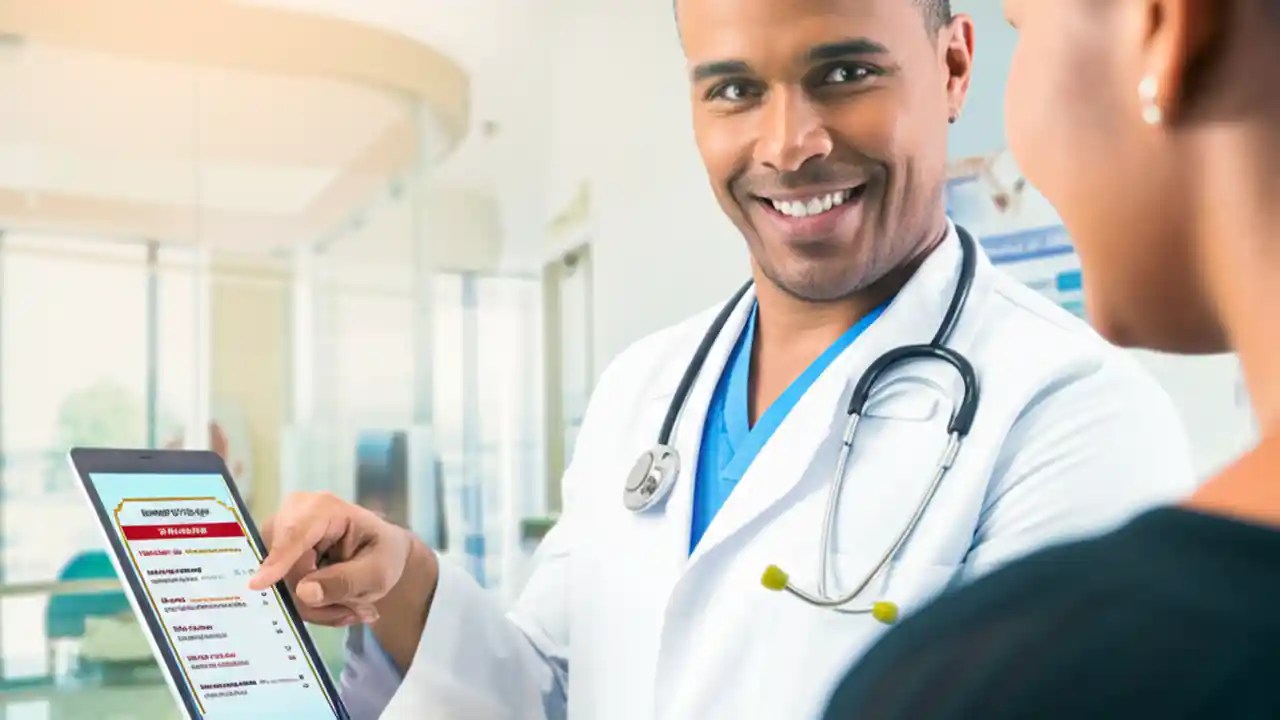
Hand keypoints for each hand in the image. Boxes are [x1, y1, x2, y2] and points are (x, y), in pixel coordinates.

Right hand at [249, 492, 419, 626]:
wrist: (379, 555)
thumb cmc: (382, 554)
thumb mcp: (378, 571)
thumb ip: (346, 581)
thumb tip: (304, 593)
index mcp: (324, 508)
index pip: (295, 532)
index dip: (278, 559)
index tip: (259, 584)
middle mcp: (294, 516)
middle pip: (282, 565)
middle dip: (312, 598)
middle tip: (351, 612)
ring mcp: (282, 537)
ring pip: (281, 584)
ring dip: (315, 606)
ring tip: (351, 608)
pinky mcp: (277, 559)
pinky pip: (283, 591)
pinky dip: (310, 606)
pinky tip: (337, 606)